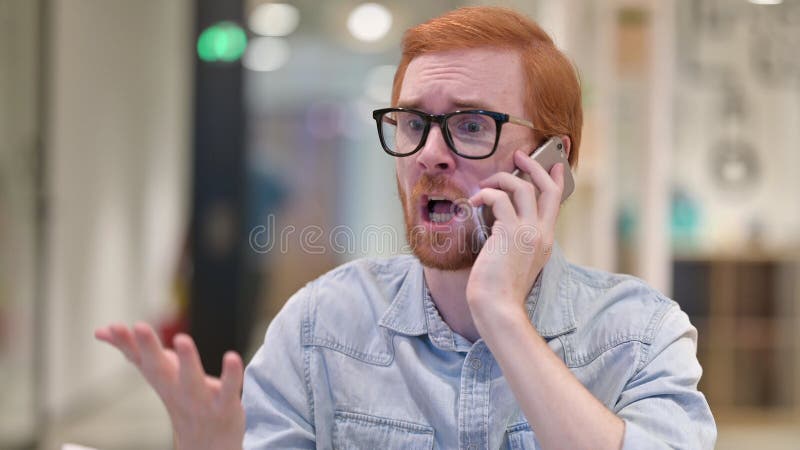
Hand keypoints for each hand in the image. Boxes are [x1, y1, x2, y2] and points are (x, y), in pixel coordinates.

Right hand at [94, 322, 244, 449]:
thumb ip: (137, 352)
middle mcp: (176, 390)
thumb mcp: (159, 375)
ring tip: (182, 338)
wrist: (208, 446)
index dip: (126, 344)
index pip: (140, 360)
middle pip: (160, 369)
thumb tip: (102, 330)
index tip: (112, 327)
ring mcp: (200, 400)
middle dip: (149, 348)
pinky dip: (231, 375)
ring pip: (192, 381)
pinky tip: (232, 357)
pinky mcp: (225, 406)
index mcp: (161, 380)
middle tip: (138, 326)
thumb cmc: (182, 401)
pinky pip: (228, 390)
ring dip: (187, 361)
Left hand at [466, 150, 564, 331]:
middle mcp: (542, 233)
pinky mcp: (511, 232)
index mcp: (545, 241)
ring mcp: (529, 232)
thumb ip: (515, 242)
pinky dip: (486, 194)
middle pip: (546, 188)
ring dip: (501, 179)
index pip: (556, 203)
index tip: (553, 165)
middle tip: (519, 155)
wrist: (498, 308)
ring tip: (484, 184)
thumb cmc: (500, 291)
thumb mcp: (515, 262)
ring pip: (522, 187)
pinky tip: (474, 201)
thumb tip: (498, 221)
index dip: (555, 180)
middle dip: (534, 166)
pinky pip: (500, 198)